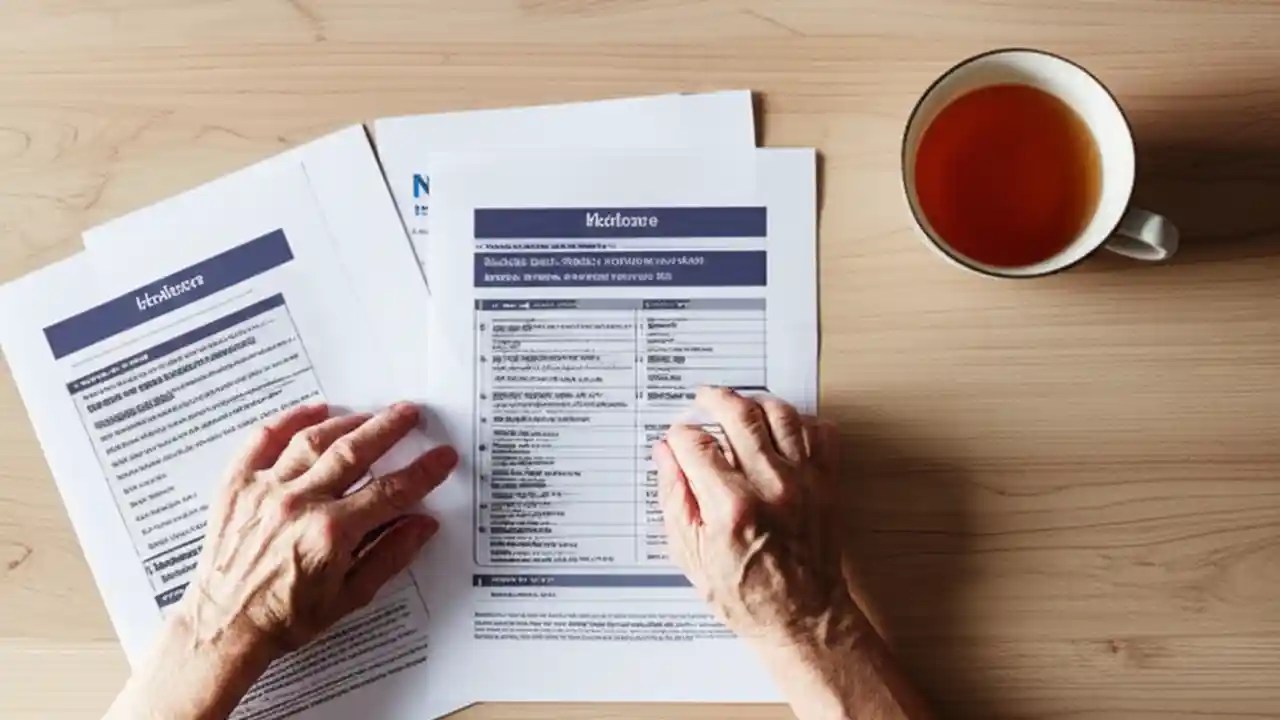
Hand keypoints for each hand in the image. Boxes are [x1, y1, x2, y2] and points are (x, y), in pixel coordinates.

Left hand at [106, 402, 456, 719]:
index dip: (423, 472)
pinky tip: (314, 411)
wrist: (225, 626)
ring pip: (314, 440)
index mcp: (331, 534)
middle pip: (355, 452)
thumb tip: (423, 524)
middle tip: (410, 413)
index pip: (390, 491)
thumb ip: (390, 555)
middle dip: (389, 429)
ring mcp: (266, 490)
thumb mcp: (350, 597)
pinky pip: (264, 439)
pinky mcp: (238, 485)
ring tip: (371, 415)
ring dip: (348, 422)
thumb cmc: (286, 617)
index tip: (442, 456)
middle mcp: (299, 504)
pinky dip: (289, 420)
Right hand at [655, 387, 851, 648]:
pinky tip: (781, 427)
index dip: (680, 435)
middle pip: (740, 415)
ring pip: (781, 414)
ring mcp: (804, 482)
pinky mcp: (826, 484)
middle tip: (704, 398)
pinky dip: (799, 420)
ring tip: (740, 406)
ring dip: (756, 402)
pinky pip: (820, 432)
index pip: (697, 444)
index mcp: (732, 506)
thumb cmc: (747, 595)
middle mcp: (771, 486)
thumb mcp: (690, 555)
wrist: (802, 618)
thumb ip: (675, 498)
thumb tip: (666, 456)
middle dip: (714, 399)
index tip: (677, 439)